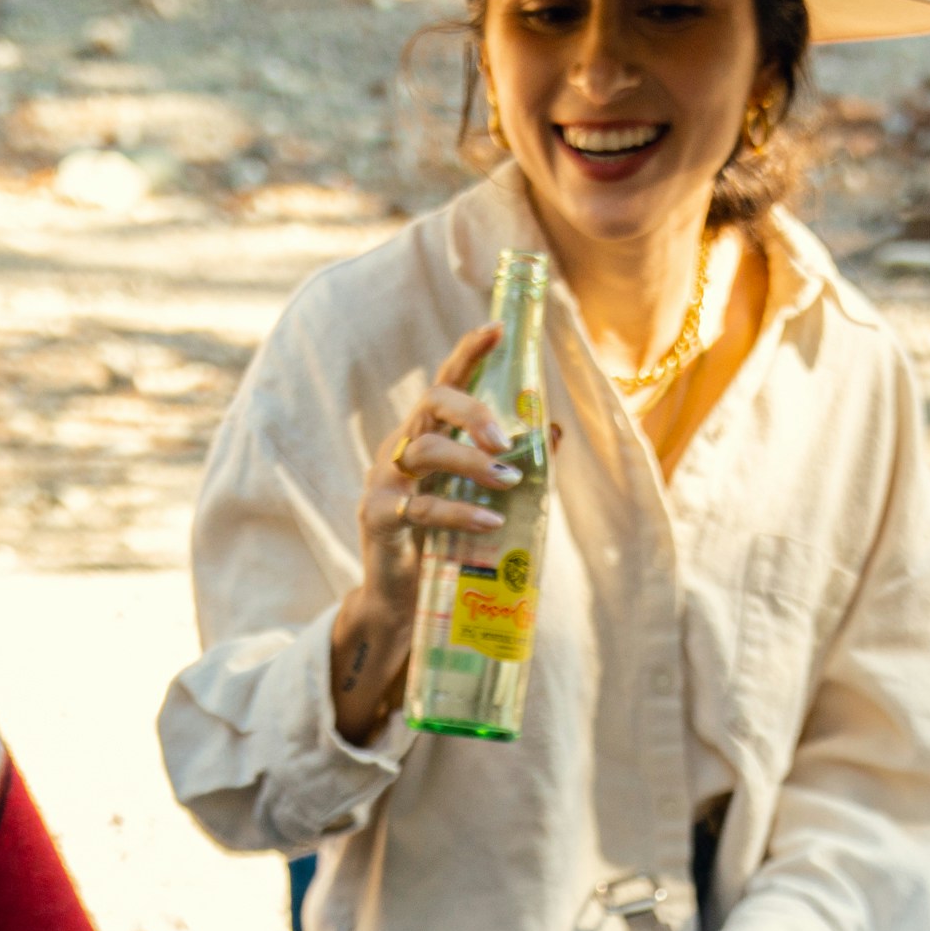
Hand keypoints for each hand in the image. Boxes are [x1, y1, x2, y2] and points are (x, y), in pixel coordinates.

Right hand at [328, 326, 529, 740]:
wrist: (403, 601)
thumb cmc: (444, 542)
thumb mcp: (478, 498)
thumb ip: (510, 464)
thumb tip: (551, 429)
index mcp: (425, 435)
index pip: (444, 383)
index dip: (467, 354)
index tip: (498, 329)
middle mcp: (400, 448)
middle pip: (430, 405)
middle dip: (471, 412)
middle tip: (507, 439)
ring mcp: (384, 480)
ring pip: (425, 452)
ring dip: (471, 462)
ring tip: (509, 481)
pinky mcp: (378, 518)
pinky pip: (420, 507)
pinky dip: (459, 512)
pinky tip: (491, 522)